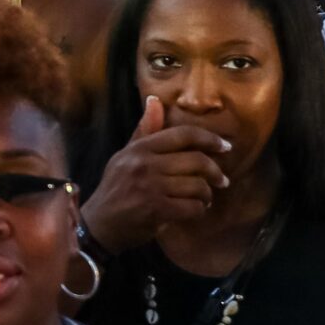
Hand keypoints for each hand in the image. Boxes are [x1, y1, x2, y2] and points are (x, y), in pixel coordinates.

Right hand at [79, 96, 232, 254]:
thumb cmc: (116, 188)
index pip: (183, 135)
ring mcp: (150, 187)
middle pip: (196, 161)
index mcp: (140, 148)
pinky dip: (198, 210)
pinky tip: (194, 210)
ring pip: (197, 185)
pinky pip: (192, 207)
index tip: (224, 146)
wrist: (99, 224)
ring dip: (206, 195)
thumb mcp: (125, 156)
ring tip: (203, 198)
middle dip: (215, 172)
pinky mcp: (156, 210)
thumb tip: (155, 100)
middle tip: (222, 180)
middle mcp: (145, 164)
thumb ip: (145, 131)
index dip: (209, 139)